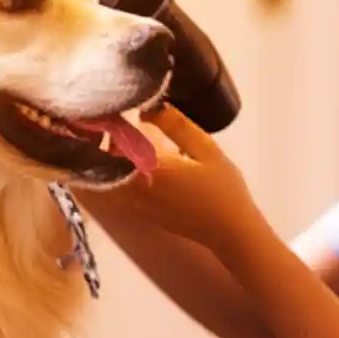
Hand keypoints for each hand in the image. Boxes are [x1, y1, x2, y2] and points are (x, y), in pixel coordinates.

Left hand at [117, 104, 268, 253]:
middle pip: (108, 158)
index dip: (113, 122)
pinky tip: (143, 161)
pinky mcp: (142, 213)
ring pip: (112, 174)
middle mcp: (135, 188)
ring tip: (132, 138)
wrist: (230, 232)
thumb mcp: (206, 149)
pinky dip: (124, 172)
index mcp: (149, 169)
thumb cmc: (223, 189)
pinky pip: (121, 187)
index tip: (119, 108)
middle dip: (112, 139)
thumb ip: (176, 125)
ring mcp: (136, 203)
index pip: (116, 141)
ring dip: (118, 156)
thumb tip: (147, 106)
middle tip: (124, 120)